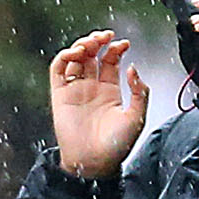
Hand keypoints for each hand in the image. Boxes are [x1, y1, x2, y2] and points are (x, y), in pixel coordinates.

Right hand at [49, 30, 148, 179]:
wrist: (95, 162)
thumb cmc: (117, 145)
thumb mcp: (137, 117)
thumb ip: (139, 92)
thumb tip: (133, 68)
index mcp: (110, 91)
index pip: (110, 61)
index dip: (116, 48)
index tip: (123, 43)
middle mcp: (92, 87)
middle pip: (92, 55)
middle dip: (98, 41)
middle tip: (105, 35)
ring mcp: (75, 90)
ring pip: (75, 58)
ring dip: (82, 46)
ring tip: (91, 43)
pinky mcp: (60, 94)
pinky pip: (58, 69)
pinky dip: (64, 56)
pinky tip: (75, 53)